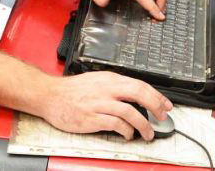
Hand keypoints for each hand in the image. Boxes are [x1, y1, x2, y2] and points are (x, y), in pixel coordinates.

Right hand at [37, 72, 173, 140]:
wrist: (49, 95)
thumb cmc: (71, 91)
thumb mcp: (96, 81)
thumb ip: (114, 87)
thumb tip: (135, 97)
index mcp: (109, 79)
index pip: (139, 84)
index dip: (156, 96)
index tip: (165, 105)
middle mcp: (106, 89)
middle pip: (139, 94)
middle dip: (155, 106)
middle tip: (162, 117)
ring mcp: (99, 103)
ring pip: (130, 112)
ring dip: (143, 125)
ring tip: (147, 133)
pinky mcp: (92, 118)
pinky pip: (116, 125)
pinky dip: (126, 131)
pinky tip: (128, 135)